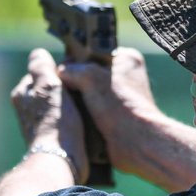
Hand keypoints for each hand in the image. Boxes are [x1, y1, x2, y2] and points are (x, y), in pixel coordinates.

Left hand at [10, 48, 88, 181]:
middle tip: (82, 93)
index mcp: (22, 94)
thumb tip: (37, 53)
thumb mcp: (49, 85)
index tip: (74, 77)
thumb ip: (41, 66)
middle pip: (52, 90)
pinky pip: (64, 122)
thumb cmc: (54, 122)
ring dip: (72, 106)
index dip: (59, 73)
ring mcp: (38, 125)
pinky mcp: (51, 139)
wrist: (60, 161)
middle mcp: (26, 110)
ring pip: (59, 106)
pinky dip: (73, 121)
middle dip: (66, 90)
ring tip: (85, 109)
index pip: (42, 73)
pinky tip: (83, 124)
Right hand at [58, 48, 161, 174]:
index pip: (92, 53)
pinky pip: (91, 111)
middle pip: (88, 74)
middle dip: (74, 83)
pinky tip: (74, 119)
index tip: (60, 71)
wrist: (135, 142)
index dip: (74, 61)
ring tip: (66, 106)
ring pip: (88, 94)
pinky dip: (82, 114)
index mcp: (126, 58)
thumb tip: (59, 74)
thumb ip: (71, 69)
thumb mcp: (90, 77)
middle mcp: (125, 77)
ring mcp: (120, 98)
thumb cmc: (118, 105)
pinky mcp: (114, 117)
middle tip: (62, 90)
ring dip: (76, 101)